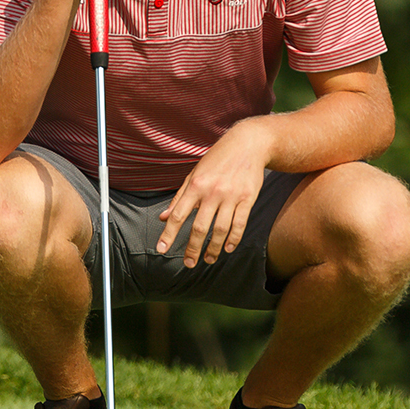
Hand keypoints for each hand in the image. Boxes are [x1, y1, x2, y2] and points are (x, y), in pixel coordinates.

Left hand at [157, 122, 274, 268]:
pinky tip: (228, 249)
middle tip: (188, 263)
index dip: (168, 235)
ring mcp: (231, 196)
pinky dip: (233, 239)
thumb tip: (163, 217)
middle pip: (200, 227)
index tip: (161, 250)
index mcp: (196, 185)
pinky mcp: (248, 198)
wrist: (248, 144)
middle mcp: (212, 192)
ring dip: (213, 248)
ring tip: (208, 259)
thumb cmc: (217, 160)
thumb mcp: (194, 174)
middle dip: (192, 249)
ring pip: (221, 229)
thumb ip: (179, 197)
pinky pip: (240, 224)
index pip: (178, 215)